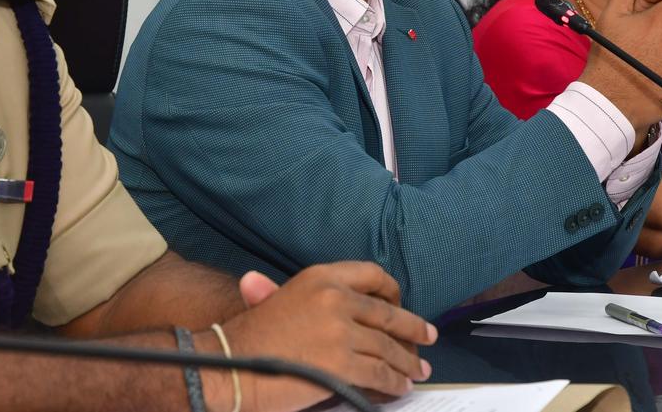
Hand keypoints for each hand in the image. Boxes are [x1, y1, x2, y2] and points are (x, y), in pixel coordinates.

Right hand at [212, 262, 436, 411]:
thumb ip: (304, 295)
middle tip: (429, 336)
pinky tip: (401, 385)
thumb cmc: (252, 337)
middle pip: (388, 314)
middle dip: (414, 328)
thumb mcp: (279, 298)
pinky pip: (380, 373)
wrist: (232, 365)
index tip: (402, 303)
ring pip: (388, 347)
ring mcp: (341, 331)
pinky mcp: (344, 363)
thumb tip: (320, 296)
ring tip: (419, 369)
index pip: (371, 275)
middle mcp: (335, 297)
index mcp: (321, 277)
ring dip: (408, 361)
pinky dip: (395, 382)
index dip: (392, 291)